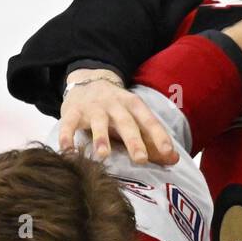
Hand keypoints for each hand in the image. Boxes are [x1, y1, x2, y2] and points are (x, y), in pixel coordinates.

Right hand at [58, 69, 178, 165]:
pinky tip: (67, 151)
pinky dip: (67, 136)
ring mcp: (93, 107)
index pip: (148, 120)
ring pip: (98, 122)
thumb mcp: (135, 118)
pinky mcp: (73, 111)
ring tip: (103, 156)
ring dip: (101, 138)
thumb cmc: (115, 109)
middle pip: (126, 122)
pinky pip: (69, 124)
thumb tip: (174, 160)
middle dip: (133, 140)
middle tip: (140, 159)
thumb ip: (153, 140)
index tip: (167, 153)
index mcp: (133, 105)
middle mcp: (114, 104)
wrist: (87, 80)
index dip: (158, 136)